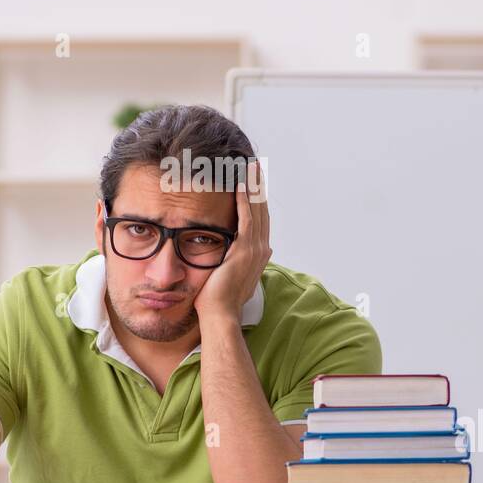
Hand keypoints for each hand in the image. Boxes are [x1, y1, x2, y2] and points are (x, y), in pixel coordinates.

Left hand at [194, 159, 270, 321]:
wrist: (220, 314)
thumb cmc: (219, 300)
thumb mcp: (234, 276)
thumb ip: (242, 261)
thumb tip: (255, 253)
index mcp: (259, 255)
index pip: (260, 221)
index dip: (258, 201)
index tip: (255, 183)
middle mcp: (261, 249)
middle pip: (262, 211)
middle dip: (259, 188)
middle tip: (257, 167)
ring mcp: (254, 249)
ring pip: (257, 211)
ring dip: (254, 188)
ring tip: (251, 168)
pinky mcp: (243, 249)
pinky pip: (246, 219)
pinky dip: (245, 200)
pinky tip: (241, 185)